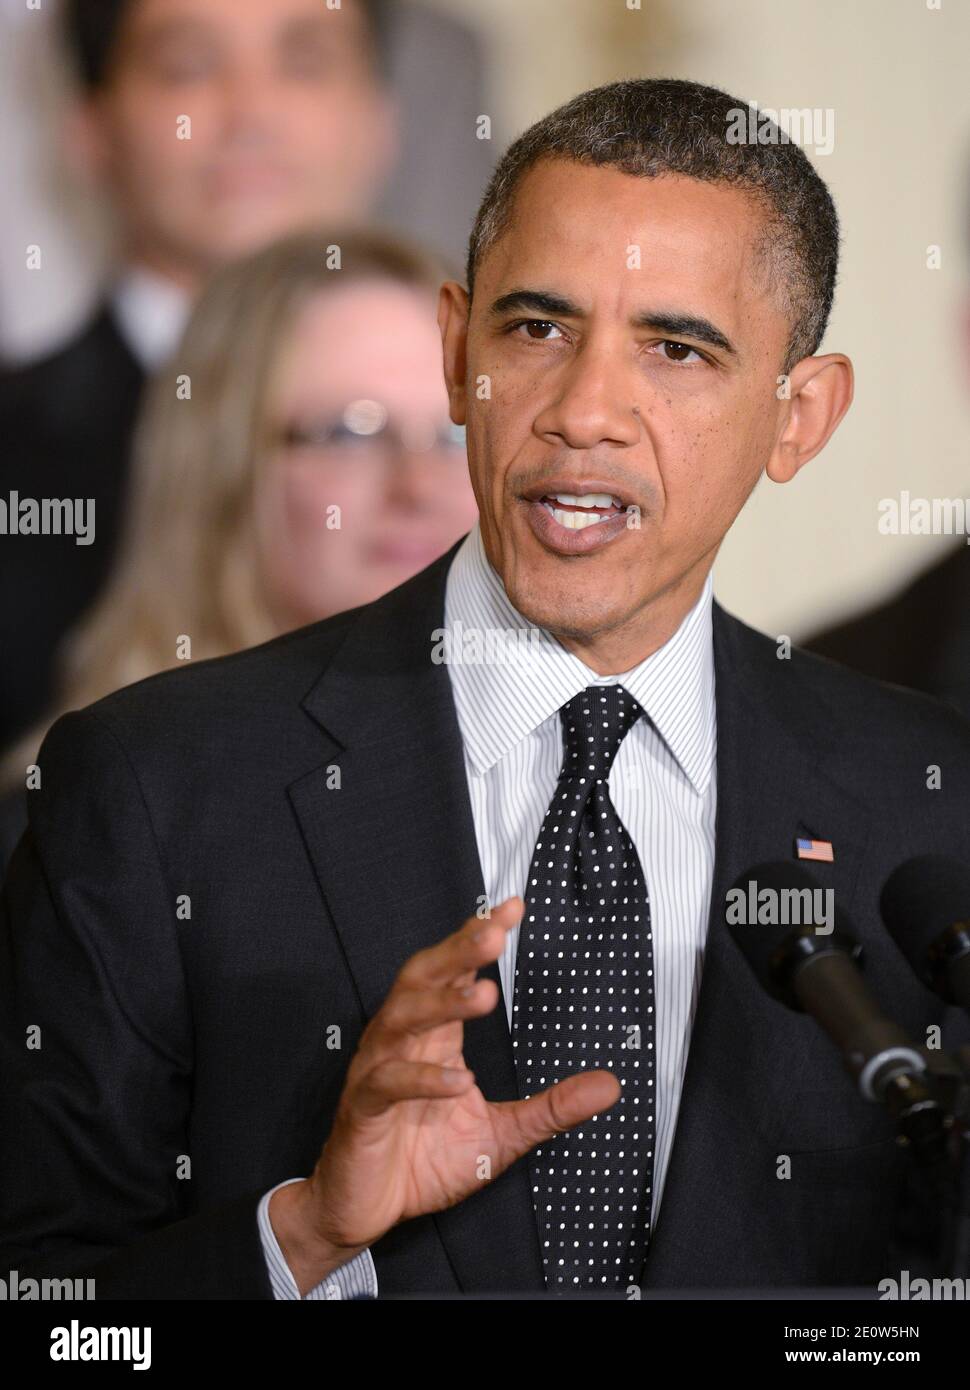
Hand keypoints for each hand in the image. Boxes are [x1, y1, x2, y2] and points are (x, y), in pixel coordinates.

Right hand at [270, 897, 620, 1290]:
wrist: (365, 1209)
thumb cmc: (424, 1163)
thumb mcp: (502, 1135)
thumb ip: (551, 1107)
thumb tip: (610, 1085)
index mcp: (434, 1037)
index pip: (457, 973)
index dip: (480, 937)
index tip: (515, 907)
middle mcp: (404, 1041)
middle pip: (425, 977)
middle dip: (459, 951)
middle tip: (496, 932)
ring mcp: (378, 1070)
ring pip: (403, 1018)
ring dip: (444, 1002)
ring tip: (486, 995)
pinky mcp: (363, 1109)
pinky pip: (388, 1083)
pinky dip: (422, 1079)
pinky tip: (457, 1080)